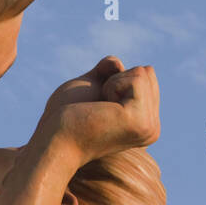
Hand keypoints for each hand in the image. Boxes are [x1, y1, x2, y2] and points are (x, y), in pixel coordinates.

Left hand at [36, 56, 159, 168]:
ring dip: (112, 84)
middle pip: (148, 73)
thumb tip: (117, 64)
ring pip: (144, 73)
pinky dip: (112, 85)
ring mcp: (148, 127)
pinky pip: (137, 79)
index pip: (146, 77)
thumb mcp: (92, 87)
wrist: (53, 141)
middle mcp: (152, 128)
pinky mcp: (140, 121)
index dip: (115, 80)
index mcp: (145, 124)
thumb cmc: (66, 119)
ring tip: (98, 110)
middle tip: (97, 107)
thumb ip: (107, 72)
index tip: (98, 106)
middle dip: (116, 80)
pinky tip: (100, 109)